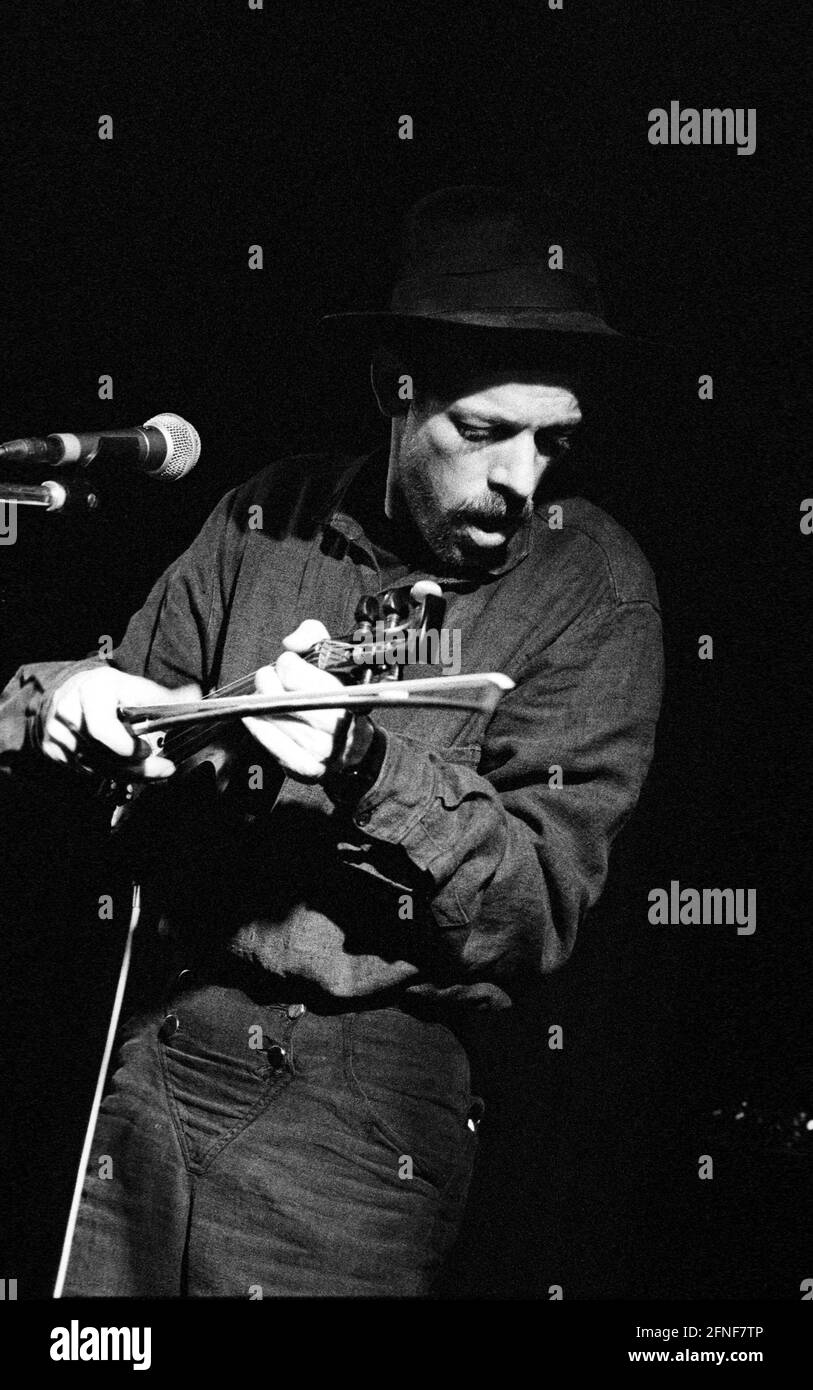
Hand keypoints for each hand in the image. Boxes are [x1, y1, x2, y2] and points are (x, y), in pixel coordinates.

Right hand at [40, 666, 201, 779]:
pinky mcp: (53, 751)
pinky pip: (88, 771)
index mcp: (91, 691)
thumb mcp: (134, 686)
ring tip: (155, 772)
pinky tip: (129, 770)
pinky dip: (112, 774)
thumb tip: (194, 695)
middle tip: (165, 771)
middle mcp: (70, 713)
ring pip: (99, 768)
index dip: (125, 746)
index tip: (148, 749)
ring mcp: (58, 735)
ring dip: (130, 774)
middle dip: (139, 768)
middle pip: (105, 755)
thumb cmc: (108, 690)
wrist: (68, 691)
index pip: (102, 728)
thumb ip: (162, 696)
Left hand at [242, 620, 364, 782]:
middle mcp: (339, 726)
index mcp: (349, 695)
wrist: (352, 746)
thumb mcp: (333, 657)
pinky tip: (253, 715)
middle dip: (270, 682)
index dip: (289, 665)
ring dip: (261, 703)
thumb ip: (312, 636)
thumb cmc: (337, 695)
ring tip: (265, 694)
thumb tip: (291, 643)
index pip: (302, 675)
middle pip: (287, 699)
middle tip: (267, 676)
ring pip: (275, 720)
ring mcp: (323, 752)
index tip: (288, 663)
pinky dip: (257, 727)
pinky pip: (272, 745)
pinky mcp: (307, 769)